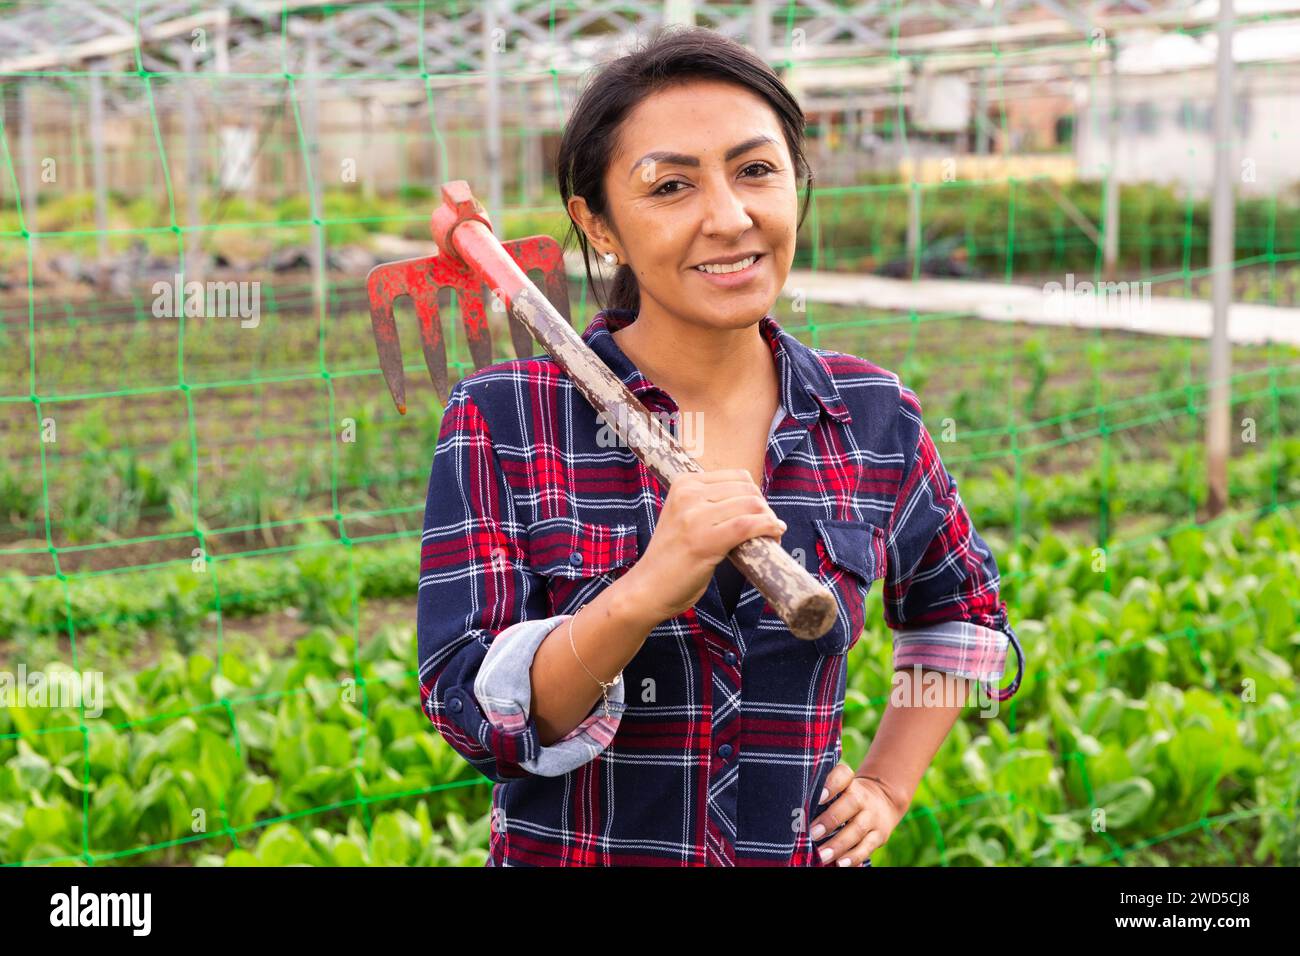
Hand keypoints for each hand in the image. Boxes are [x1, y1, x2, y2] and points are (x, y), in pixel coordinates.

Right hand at [626, 468, 785, 622]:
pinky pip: (748, 526)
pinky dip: (768, 529)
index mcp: (683, 484)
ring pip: (751, 505)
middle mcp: (688, 495)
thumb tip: (753, 501)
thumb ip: (709, 504)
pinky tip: (773, 536)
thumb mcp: (683, 517)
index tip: (760, 513)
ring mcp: (695, 517)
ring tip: (772, 534)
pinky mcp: (705, 541)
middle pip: (747, 489)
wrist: (647, 588)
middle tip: (769, 527)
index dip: (755, 494)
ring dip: (770, 520)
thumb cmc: (671, 557)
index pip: (737, 476)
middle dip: (765, 508)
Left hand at [809, 762, 907, 866]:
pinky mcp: (879, 835)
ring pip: (858, 829)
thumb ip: (819, 794)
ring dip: (839, 844)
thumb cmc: (845, 796)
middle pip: (851, 803)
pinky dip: (853, 857)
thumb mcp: (839, 788)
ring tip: (822, 855)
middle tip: (812, 833)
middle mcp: (863, 797)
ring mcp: (872, 816)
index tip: (818, 796)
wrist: (883, 802)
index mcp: (849, 782)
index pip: (843, 775)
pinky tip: (840, 864)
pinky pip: (867, 847)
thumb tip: (793, 812)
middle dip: (830, 819)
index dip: (832, 784)